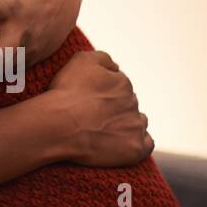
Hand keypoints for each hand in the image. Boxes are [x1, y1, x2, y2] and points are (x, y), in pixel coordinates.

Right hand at [45, 50, 152, 165]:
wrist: (60, 125)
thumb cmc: (67, 93)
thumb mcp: (81, 60)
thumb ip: (103, 58)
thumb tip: (116, 66)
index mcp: (122, 82)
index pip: (119, 84)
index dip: (104, 92)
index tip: (90, 98)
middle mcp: (133, 103)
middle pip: (129, 104)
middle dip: (116, 107)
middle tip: (94, 114)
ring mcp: (135, 127)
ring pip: (138, 122)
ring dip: (127, 123)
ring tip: (106, 129)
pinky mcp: (134, 149)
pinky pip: (146, 144)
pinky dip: (138, 142)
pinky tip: (124, 142)